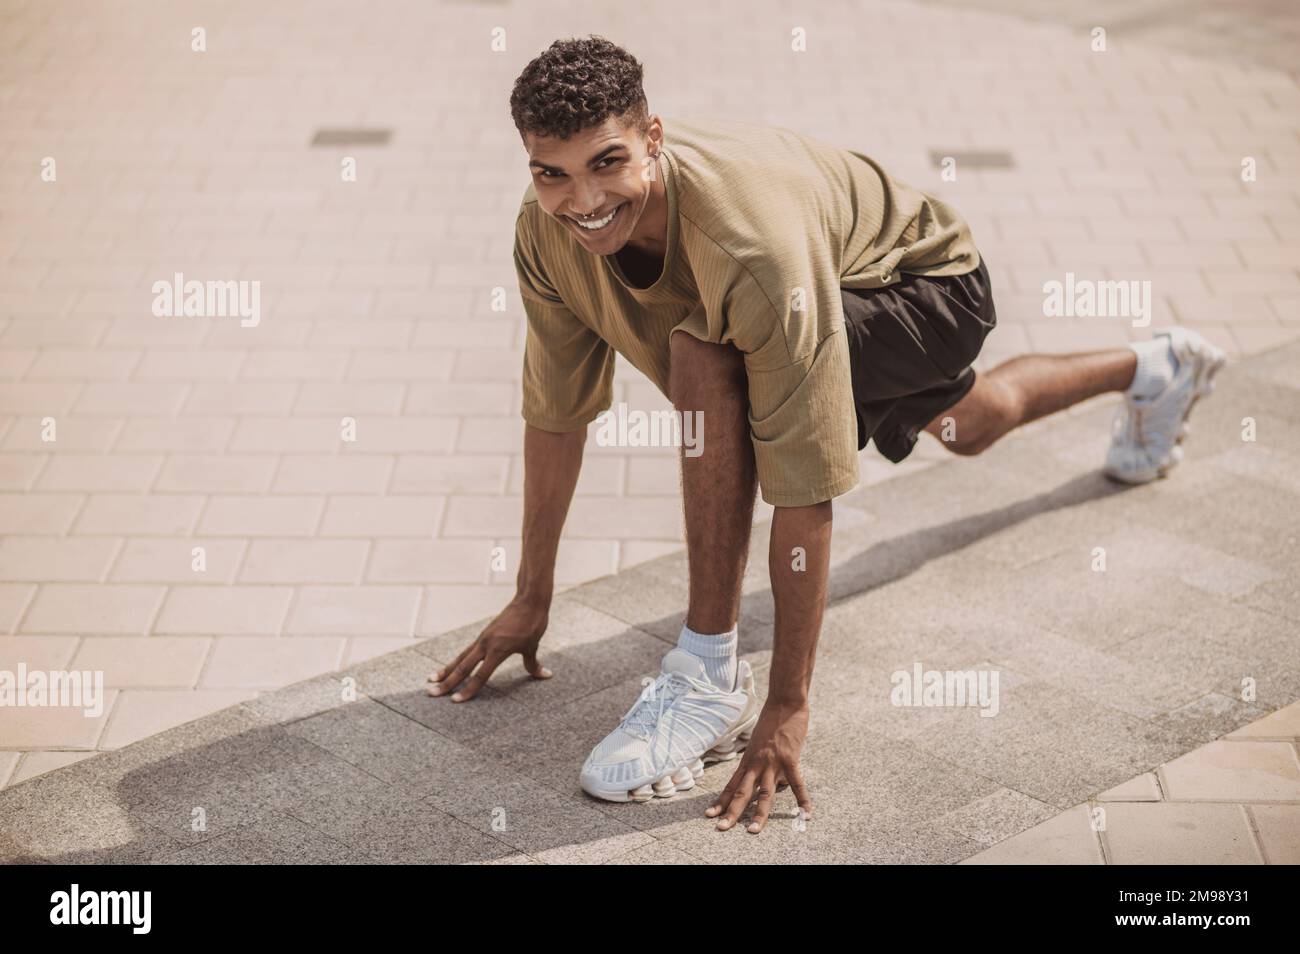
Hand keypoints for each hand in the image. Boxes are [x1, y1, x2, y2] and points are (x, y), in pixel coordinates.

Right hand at [426, 596, 550, 701]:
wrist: (528, 600)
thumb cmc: (532, 623)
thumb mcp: (533, 646)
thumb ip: (533, 663)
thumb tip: (545, 675)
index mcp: (498, 650)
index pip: (480, 675)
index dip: (468, 690)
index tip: (455, 701)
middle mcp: (486, 644)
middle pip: (462, 667)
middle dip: (447, 682)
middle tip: (430, 693)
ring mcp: (483, 639)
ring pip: (460, 658)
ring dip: (445, 671)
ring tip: (430, 681)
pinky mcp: (483, 636)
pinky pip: (466, 651)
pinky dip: (456, 661)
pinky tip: (448, 668)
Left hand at [705, 699, 810, 832]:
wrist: (784, 702)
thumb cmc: (773, 720)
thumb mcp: (760, 742)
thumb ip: (764, 762)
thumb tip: (777, 782)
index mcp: (748, 759)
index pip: (732, 784)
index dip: (722, 800)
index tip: (710, 814)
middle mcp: (756, 763)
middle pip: (742, 792)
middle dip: (732, 812)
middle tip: (721, 828)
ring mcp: (772, 762)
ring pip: (763, 793)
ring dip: (758, 814)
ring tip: (753, 831)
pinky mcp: (789, 759)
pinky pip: (796, 783)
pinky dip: (802, 799)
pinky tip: (806, 813)